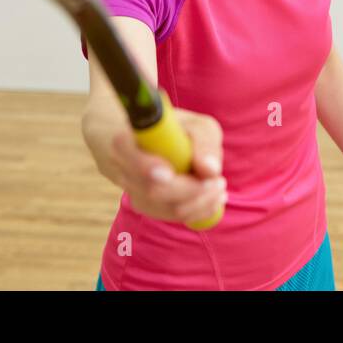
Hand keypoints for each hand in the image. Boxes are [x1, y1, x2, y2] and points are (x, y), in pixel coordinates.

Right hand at [110, 108, 226, 226]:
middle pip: (154, 191)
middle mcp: (123, 170)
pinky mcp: (147, 207)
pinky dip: (198, 210)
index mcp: (126, 143)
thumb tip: (211, 170)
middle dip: (192, 190)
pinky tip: (213, 198)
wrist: (160, 144)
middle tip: (219, 181)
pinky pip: (174, 216)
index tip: (170, 173)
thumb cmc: (181, 132)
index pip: (130, 159)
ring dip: (201, 202)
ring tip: (220, 187)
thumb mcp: (197, 126)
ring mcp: (133, 192)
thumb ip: (204, 143)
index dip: (147, 168)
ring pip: (168, 208)